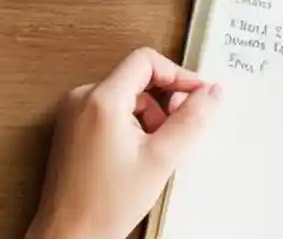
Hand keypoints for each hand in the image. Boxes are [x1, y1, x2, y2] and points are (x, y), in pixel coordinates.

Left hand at [27, 47, 222, 238]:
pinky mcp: (72, 126)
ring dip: (148, 118)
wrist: (70, 232)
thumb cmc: (106, 202)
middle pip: (136, 79)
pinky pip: (110, 111)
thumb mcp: (161, 159)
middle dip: (163, 104)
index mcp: (100, 98)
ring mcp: (73, 112)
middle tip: (175, 136)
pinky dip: (130, 126)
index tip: (197, 94)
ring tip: (152, 154)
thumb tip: (212, 92)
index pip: (144, 60)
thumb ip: (191, 121)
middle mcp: (81, 98)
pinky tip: (135, 156)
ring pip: (125, 97)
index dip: (177, 74)